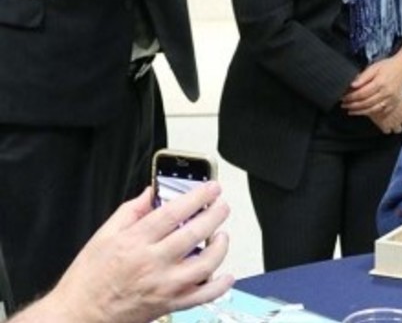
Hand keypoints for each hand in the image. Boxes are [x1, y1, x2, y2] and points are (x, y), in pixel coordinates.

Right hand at [35, 182, 231, 322]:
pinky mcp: (169, 304)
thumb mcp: (103, 236)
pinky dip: (219, 285)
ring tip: (222, 235)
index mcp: (135, 242)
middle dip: (215, 215)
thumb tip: (150, 193)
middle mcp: (152, 263)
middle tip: (222, 206)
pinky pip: (202, 296)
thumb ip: (130, 211)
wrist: (78, 315)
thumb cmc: (88, 278)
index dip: (197, 197)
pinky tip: (226, 274)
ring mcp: (164, 285)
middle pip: (193, 234)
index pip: (173, 213)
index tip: (211, 188)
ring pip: (205, 264)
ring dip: (220, 247)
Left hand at [343, 48, 401, 132]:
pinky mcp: (394, 103)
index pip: (362, 93)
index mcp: (380, 83)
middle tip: (344, 105)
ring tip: (351, 111)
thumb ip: (363, 77)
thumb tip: (352, 85)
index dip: (351, 97)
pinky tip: (363, 112)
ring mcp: (391, 100)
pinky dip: (371, 113)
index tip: (343, 98)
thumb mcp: (374, 67)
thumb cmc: (387, 66)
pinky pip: (381, 111)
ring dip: (360, 111)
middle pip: (366, 103)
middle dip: (353, 105)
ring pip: (373, 109)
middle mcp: (387, 93)